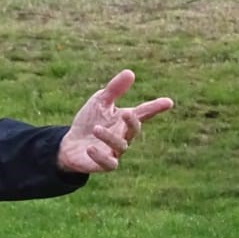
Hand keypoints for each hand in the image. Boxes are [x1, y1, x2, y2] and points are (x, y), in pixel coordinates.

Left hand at [58, 70, 172, 173]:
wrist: (70, 145)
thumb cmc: (89, 121)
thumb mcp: (100, 102)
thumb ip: (114, 89)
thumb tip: (130, 72)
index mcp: (125, 120)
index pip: (143, 113)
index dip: (156, 107)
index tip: (168, 102)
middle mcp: (124, 136)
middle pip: (134, 130)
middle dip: (133, 122)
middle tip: (126, 113)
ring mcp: (115, 151)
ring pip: (121, 146)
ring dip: (109, 137)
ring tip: (96, 128)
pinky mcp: (104, 164)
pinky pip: (109, 164)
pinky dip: (100, 156)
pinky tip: (90, 148)